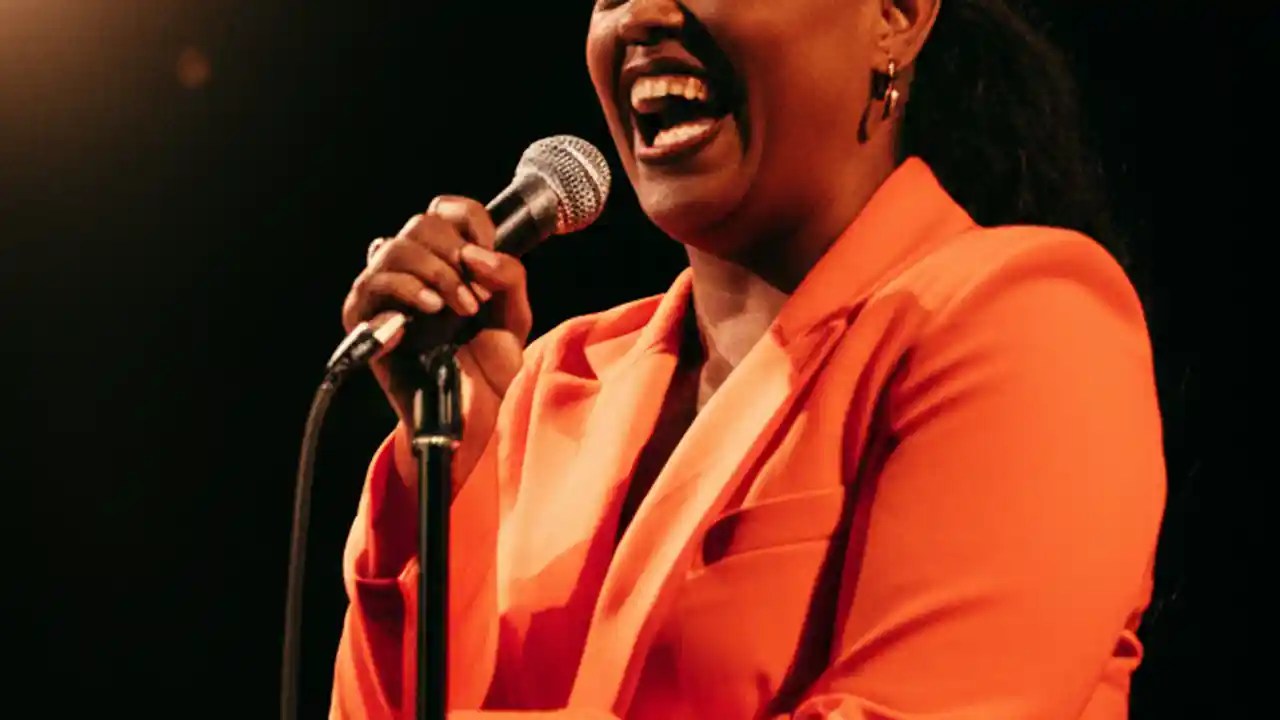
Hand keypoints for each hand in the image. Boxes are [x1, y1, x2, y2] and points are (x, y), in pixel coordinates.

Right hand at [342, 196, 531, 428]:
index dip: (471, 222)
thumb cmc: (490, 368)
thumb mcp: (516, 316)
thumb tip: (474, 255)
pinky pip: (371, 282)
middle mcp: (414, 271)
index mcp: (449, 261)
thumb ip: (509, 275)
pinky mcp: (365, 320)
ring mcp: (387, 294)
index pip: (446, 209)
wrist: (476, 415)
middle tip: (476, 296)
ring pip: (393, 247)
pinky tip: (431, 308)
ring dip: (435, 273)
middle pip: (420, 223)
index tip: (488, 257)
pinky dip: (406, 288)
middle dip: (454, 253)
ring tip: (460, 308)